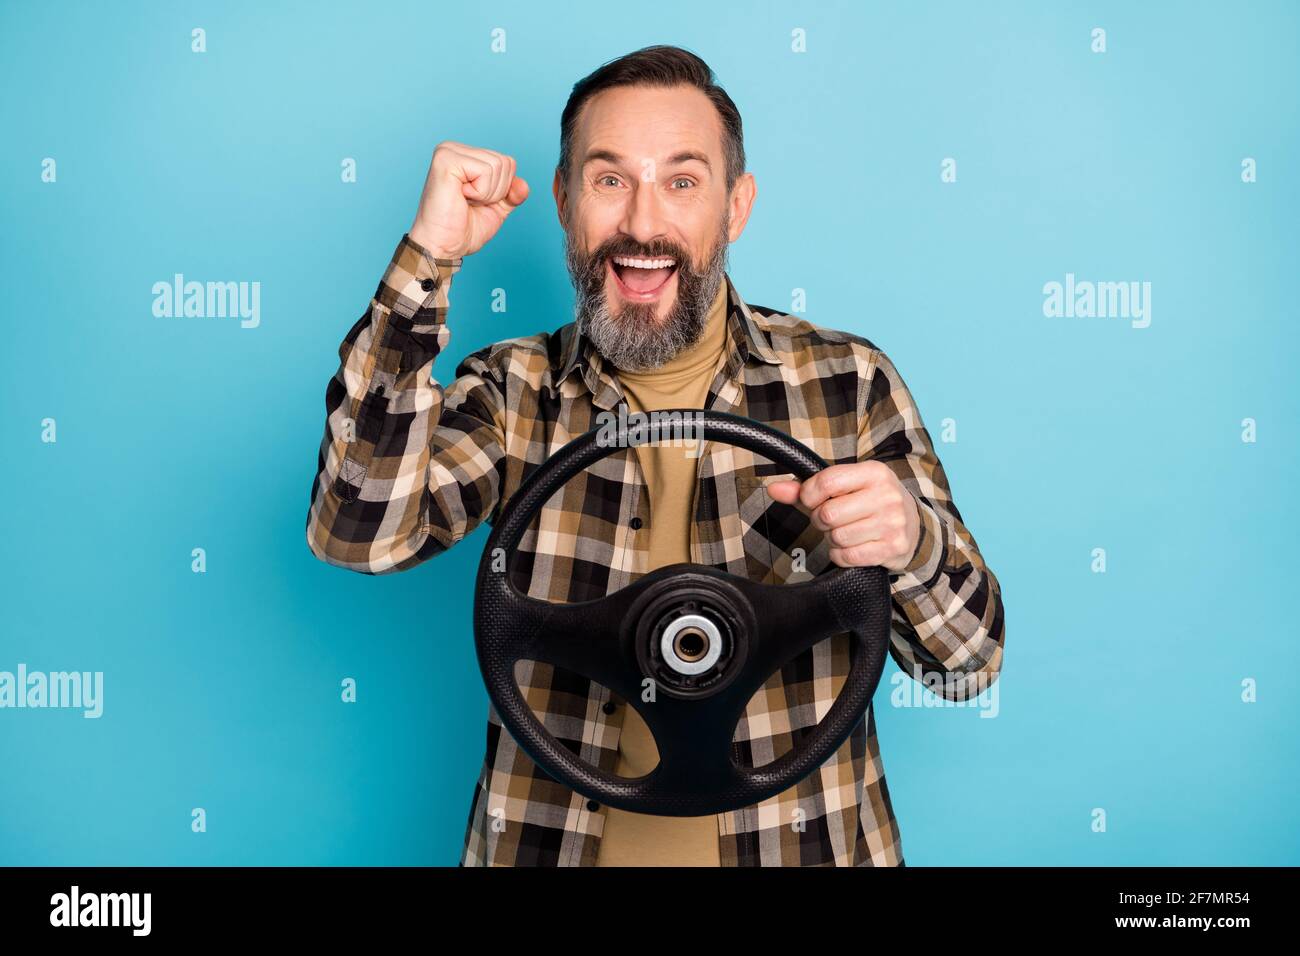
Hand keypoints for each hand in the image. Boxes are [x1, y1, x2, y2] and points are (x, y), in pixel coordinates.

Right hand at [409, 141, 529, 258]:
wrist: (442, 247)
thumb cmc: (462, 230)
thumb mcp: (496, 209)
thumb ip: (511, 194)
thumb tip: (523, 184)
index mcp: (464, 156)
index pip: (507, 163)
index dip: (502, 190)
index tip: (476, 201)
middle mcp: (454, 148)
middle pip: (505, 162)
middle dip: (495, 192)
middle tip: (469, 203)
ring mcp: (448, 151)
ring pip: (497, 165)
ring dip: (486, 193)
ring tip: (464, 200)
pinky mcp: (445, 160)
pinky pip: (485, 171)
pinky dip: (479, 192)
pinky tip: (460, 197)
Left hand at [766, 461, 919, 571]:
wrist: (913, 525)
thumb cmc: (870, 501)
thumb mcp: (846, 487)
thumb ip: (806, 488)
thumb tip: (773, 489)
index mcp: (874, 472)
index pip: (826, 482)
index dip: (809, 495)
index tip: (812, 500)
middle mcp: (887, 495)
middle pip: (828, 514)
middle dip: (822, 520)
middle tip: (832, 520)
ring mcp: (892, 523)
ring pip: (837, 537)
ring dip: (833, 539)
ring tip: (846, 531)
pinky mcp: (893, 548)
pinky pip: (848, 557)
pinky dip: (842, 555)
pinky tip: (852, 546)